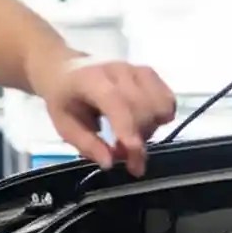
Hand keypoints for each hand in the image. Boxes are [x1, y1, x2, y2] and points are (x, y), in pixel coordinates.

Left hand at [39, 56, 176, 177]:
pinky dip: (160, 116)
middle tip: (121, 152)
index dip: (128, 128)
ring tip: (131, 133)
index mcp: (91, 79)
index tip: (134, 154)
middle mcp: (118, 70)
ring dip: (151, 128)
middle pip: (143, 106)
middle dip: (138, 137)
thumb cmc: (64, 98)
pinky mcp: (150, 73)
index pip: (116, 101)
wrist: (66, 70)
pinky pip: (168, 99)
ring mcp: (136, 70)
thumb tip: (111, 163)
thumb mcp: (64, 124)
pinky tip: (143, 121)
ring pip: (161, 103)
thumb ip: (87, 144)